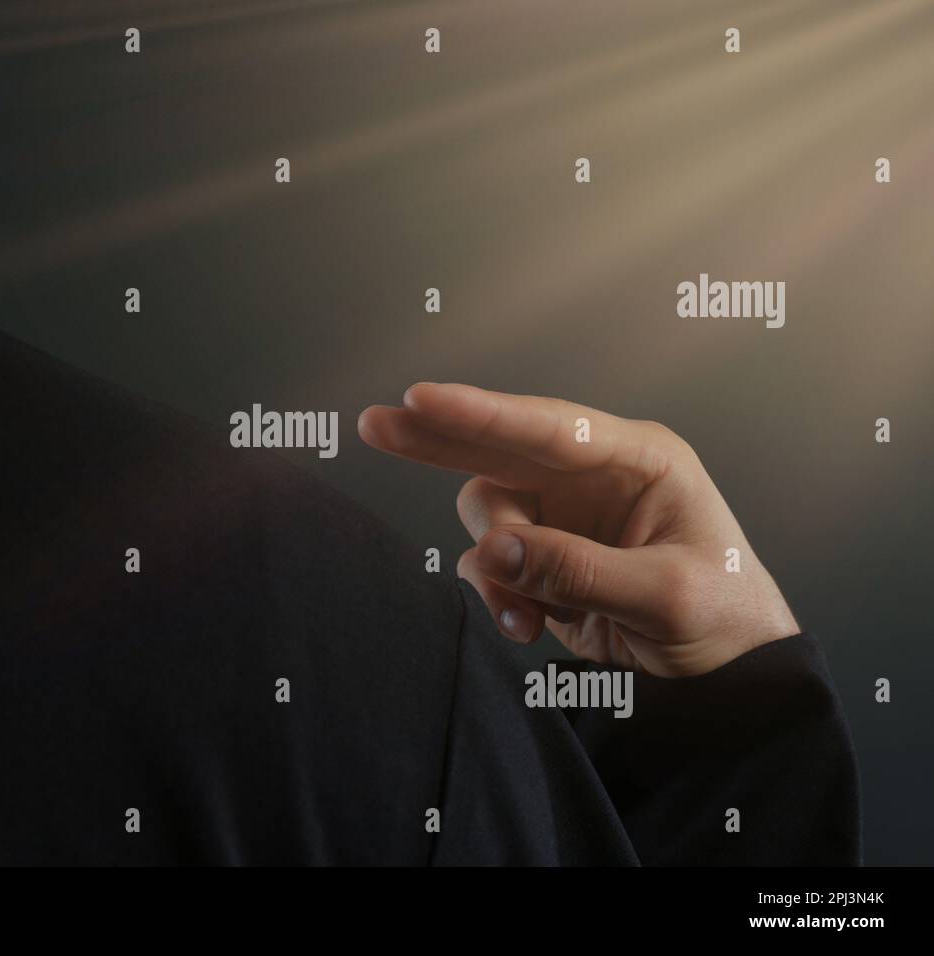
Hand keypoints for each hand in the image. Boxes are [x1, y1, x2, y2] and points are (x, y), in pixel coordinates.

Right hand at [358, 383, 799, 676]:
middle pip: (499, 448)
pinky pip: (492, 563)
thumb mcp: (663, 596)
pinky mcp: (547, 560)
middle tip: (377, 424)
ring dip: (491, 563)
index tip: (420, 398)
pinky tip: (526, 625)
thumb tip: (495, 551)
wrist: (731, 682)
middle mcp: (594, 479)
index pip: (547, 428)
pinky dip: (496, 595)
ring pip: (488, 514)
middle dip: (438, 440)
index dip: (480, 413)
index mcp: (639, 461)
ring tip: (522, 614)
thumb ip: (576, 570)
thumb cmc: (726, 621)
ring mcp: (566, 519)